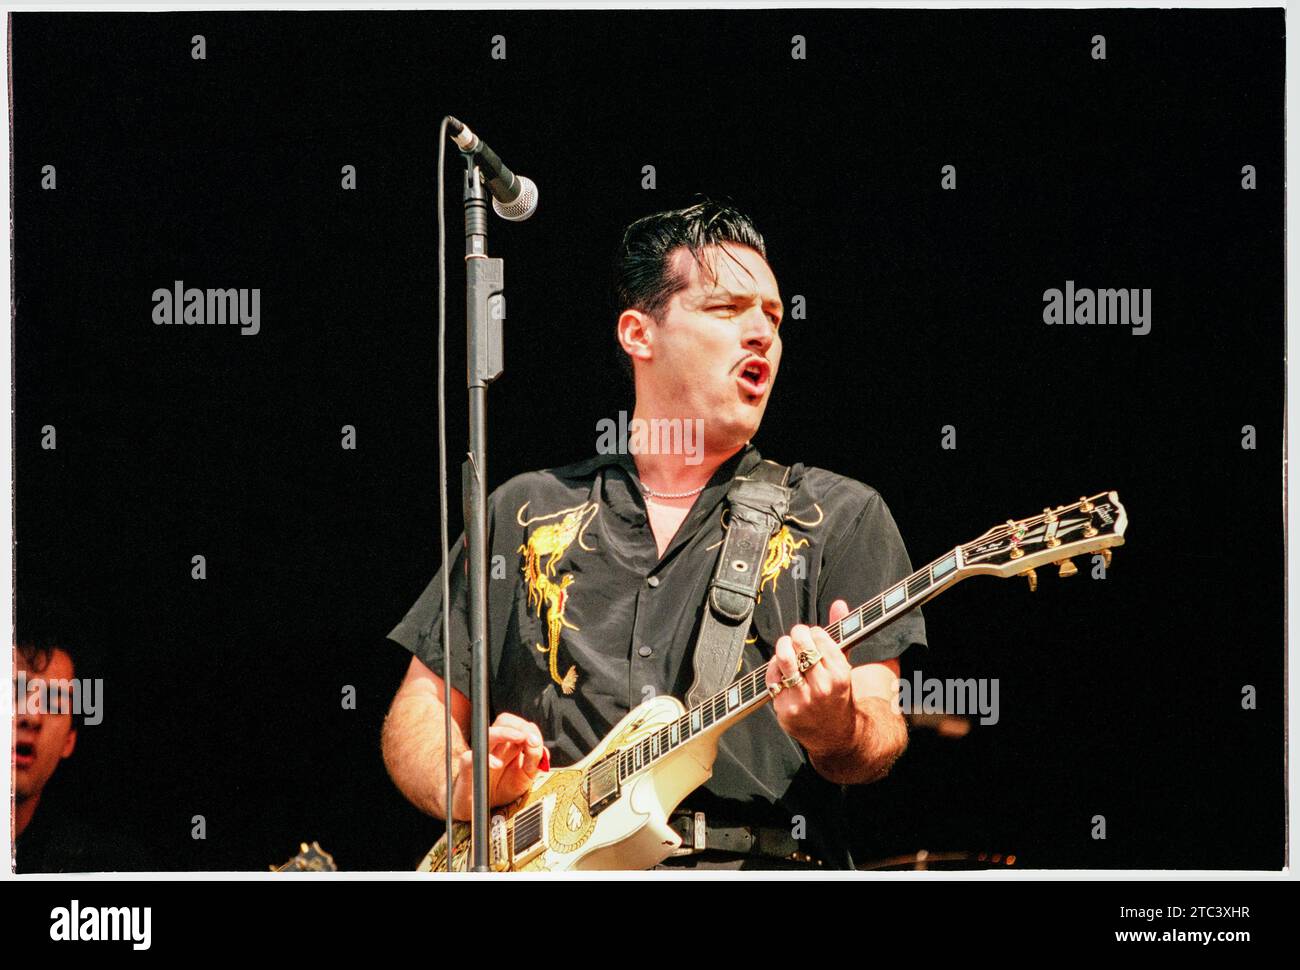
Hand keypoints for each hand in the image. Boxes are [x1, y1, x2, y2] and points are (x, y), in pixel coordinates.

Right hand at [449, 712, 549, 820]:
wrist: (482, 808)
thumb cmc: (502, 788)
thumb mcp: (525, 776)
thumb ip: (534, 760)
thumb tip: (540, 745)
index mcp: (510, 743)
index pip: (518, 724)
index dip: (528, 729)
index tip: (536, 742)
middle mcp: (495, 745)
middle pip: (504, 721)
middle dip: (519, 725)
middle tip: (529, 738)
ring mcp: (480, 754)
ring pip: (488, 734)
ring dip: (505, 733)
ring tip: (520, 738)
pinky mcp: (467, 768)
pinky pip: (470, 757)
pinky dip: (485, 759)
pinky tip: (497, 764)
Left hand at [765, 599, 859, 757]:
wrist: (835, 734)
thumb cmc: (837, 694)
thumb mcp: (844, 665)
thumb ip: (840, 634)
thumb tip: (838, 604)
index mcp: (840, 673)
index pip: (819, 636)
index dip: (813, 632)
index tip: (812, 636)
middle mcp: (823, 686)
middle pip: (801, 644)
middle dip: (795, 635)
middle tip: (796, 638)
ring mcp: (803, 699)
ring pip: (784, 659)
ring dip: (782, 648)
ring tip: (786, 649)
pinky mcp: (786, 709)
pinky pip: (771, 678)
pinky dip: (773, 668)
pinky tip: (780, 669)